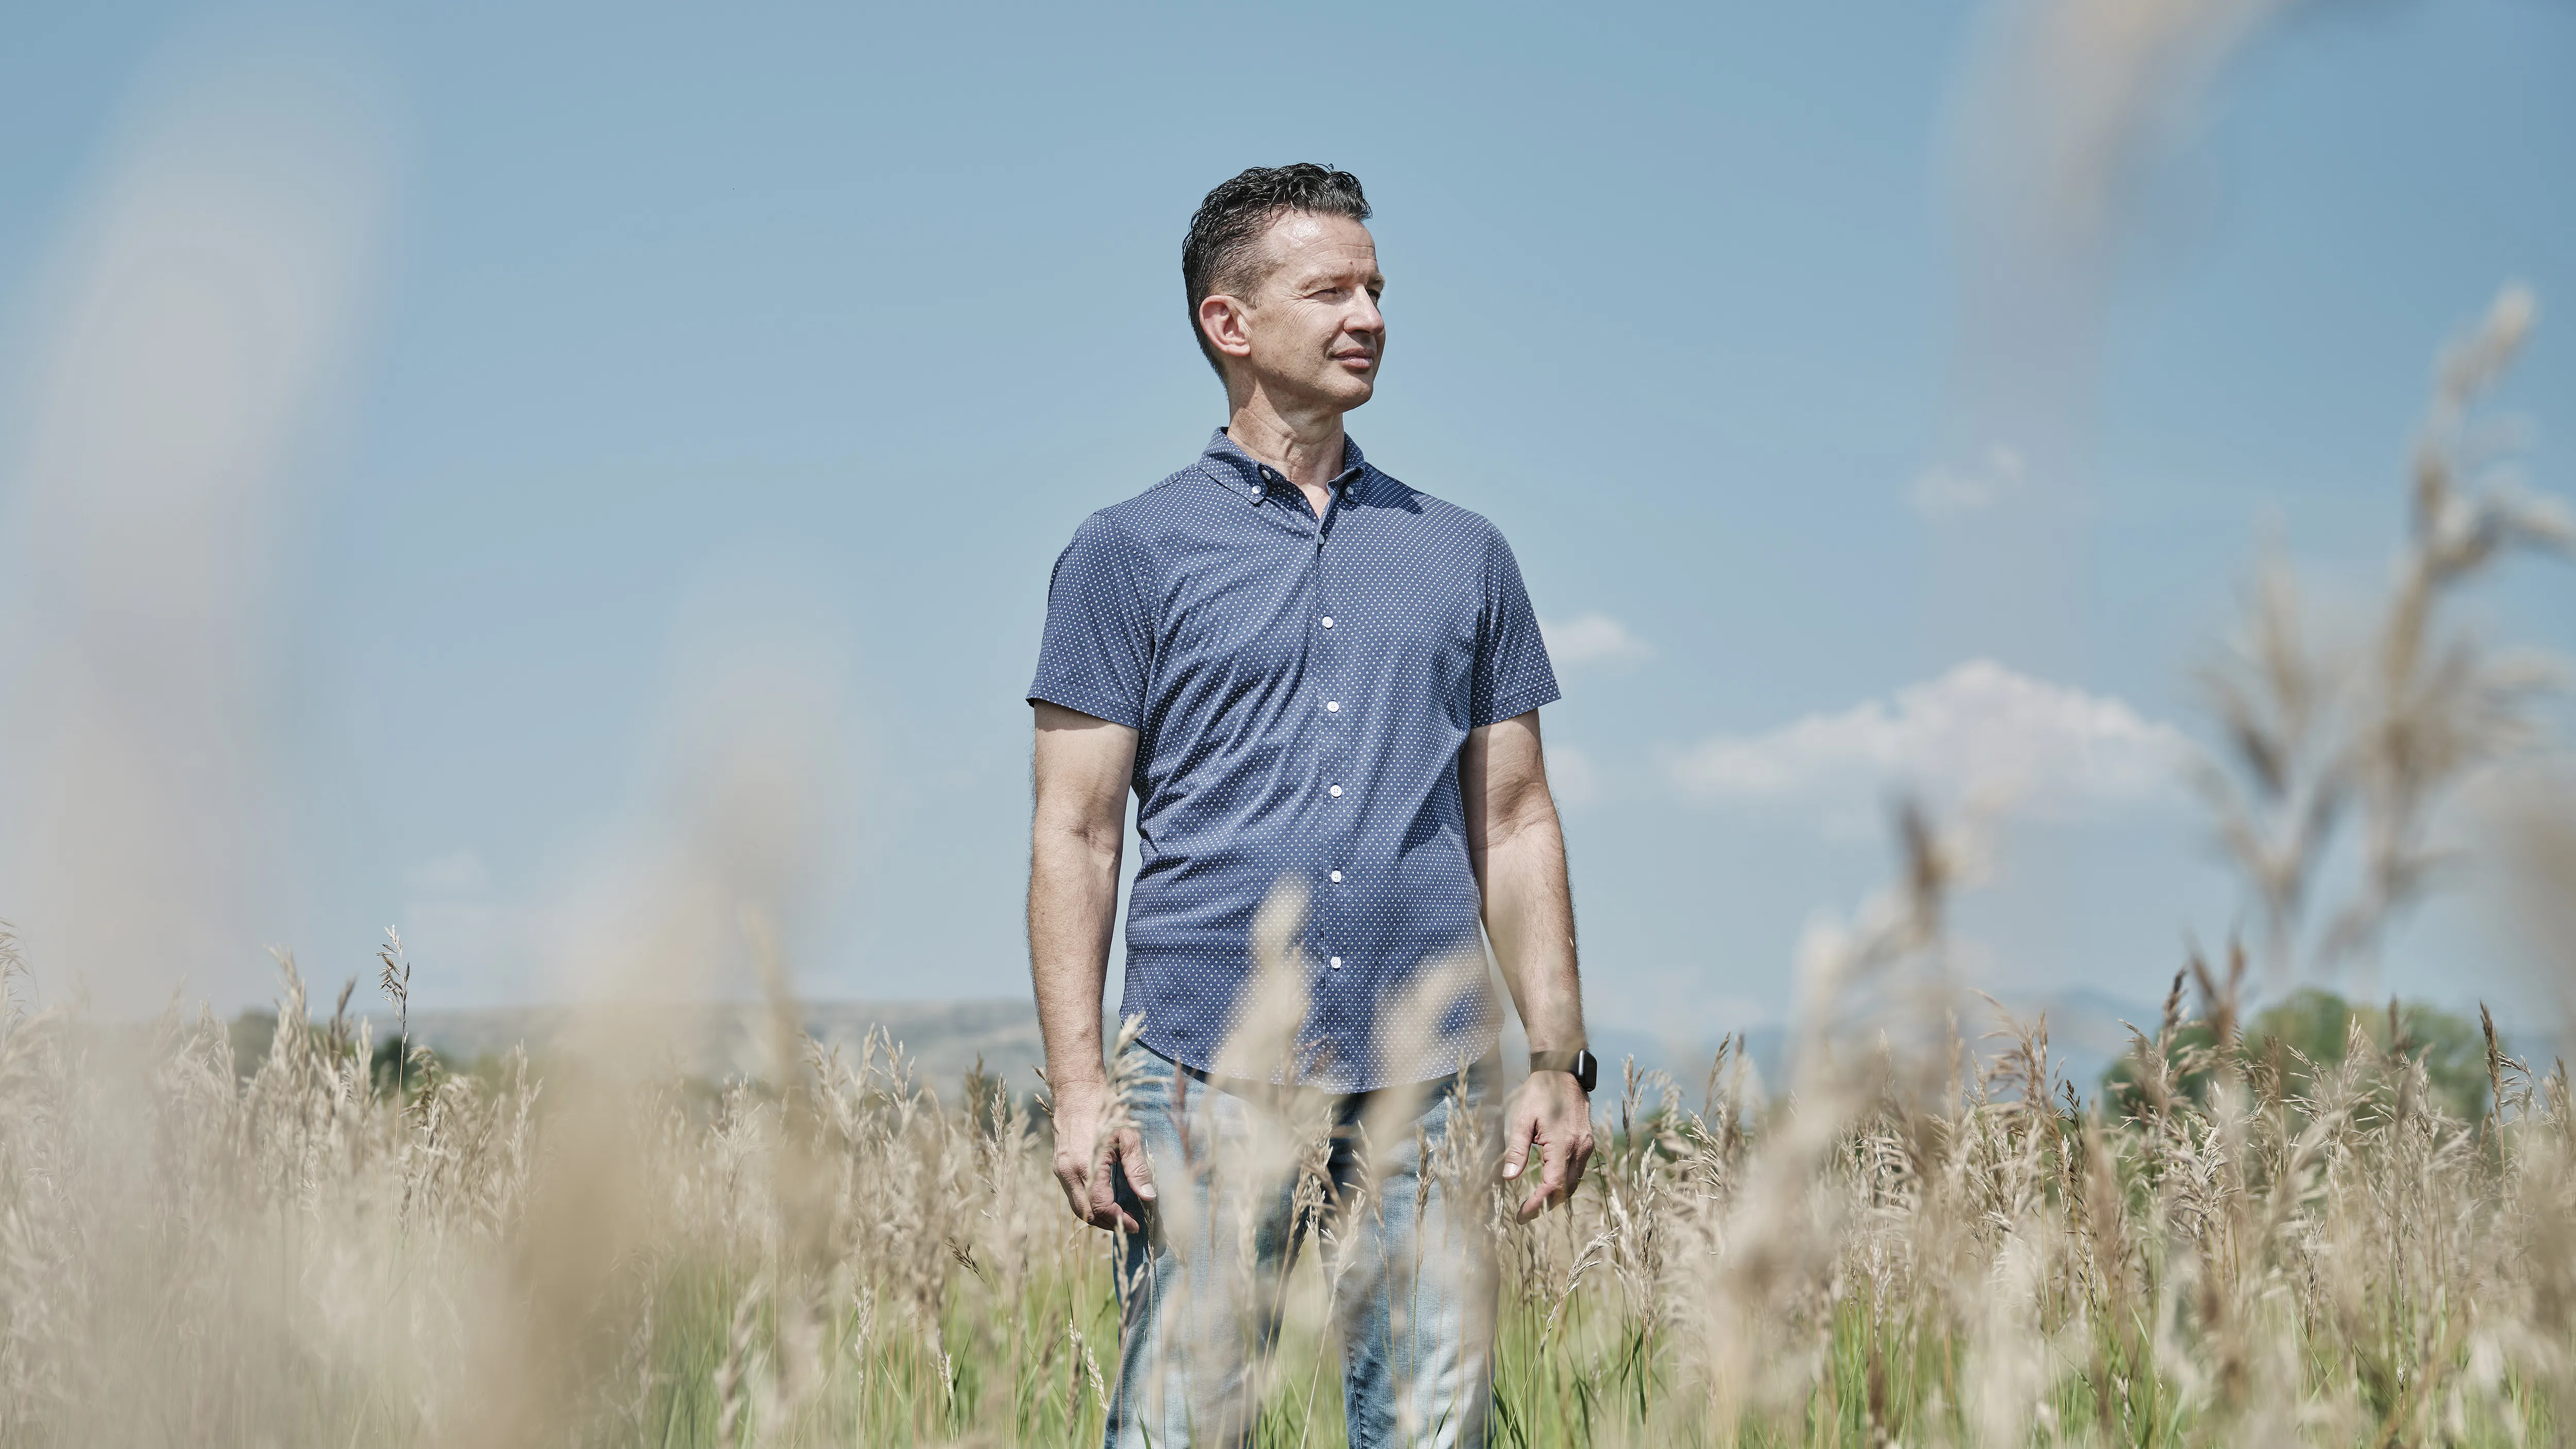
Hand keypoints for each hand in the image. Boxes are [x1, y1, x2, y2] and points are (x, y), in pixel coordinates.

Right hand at [1048, 1080, 1155, 1232]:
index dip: (1120, 1220)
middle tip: (1129, 1222)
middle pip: (1086, 1212)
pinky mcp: (1058, 1166)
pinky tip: (1105, 1198)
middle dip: (1108, 1223)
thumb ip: (1137, 1168)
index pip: (1101, 1207)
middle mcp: (1067, 1173)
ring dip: (1097, 1214)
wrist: (1076, 1089)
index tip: (1137, 1224)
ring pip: (1077, 1206)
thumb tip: (1148, 1196)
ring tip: (1120, 1214)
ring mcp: (1060, 1170)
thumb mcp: (1128, 1136)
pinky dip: (1089, 1202)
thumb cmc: (1105, 1109)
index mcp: (1085, 1166)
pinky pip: (1074, 1193)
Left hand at [1501, 1070, 1594, 1220]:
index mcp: (1563, 1145)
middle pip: (1565, 1189)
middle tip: (1525, 1214)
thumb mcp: (1522, 1119)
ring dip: (1556, 1196)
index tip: (1522, 1215)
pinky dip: (1564, 1183)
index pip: (1552, 1186)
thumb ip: (1516, 1149)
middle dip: (1546, 1205)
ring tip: (1535, 1204)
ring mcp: (1586, 1146)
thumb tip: (1509, 1178)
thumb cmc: (1539, 1093)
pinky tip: (1550, 1184)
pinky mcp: (1587, 1142)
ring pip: (1574, 1182)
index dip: (1538, 1204)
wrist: (1562, 1072)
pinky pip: (1578, 1170)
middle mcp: (1579, 1149)